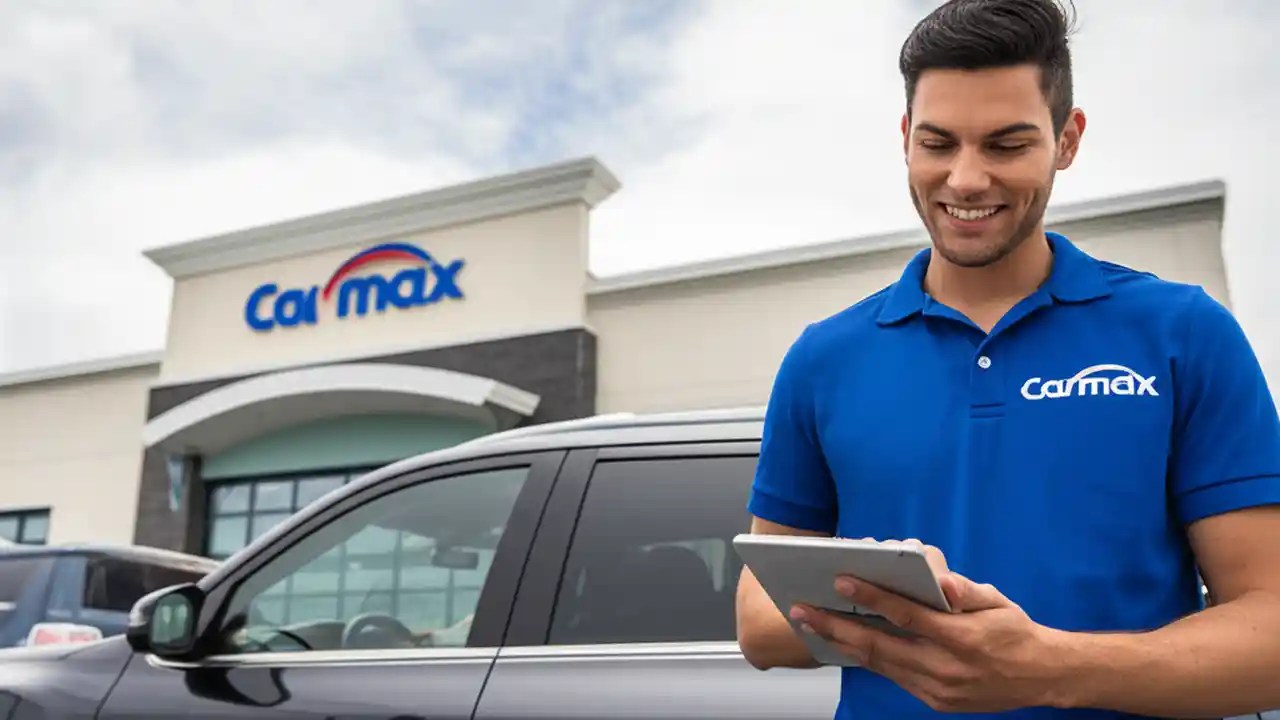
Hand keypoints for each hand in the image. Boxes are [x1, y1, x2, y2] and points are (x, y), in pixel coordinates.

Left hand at [789, 540, 1066, 712]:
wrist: (1042, 677)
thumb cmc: (1014, 630)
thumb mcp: (997, 601)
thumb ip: (965, 590)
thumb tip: (940, 582)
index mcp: (962, 638)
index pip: (907, 615)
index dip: (872, 598)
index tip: (841, 581)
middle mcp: (946, 668)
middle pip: (880, 646)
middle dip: (836, 626)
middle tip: (802, 609)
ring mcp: (938, 690)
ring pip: (879, 664)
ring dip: (841, 644)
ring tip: (811, 625)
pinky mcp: (934, 701)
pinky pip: (892, 676)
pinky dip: (865, 659)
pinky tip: (843, 643)